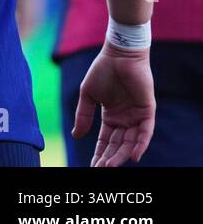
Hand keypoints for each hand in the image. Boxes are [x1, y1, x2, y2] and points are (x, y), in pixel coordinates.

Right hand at [73, 42, 154, 166]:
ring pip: (130, 142)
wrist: (118, 54)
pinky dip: (140, 144)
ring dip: (121, 155)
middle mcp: (124, 119)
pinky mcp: (147, 111)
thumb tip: (76, 135)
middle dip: (109, 158)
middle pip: (117, 145)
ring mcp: (136, 116)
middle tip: (100, 170)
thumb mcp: (87, 94)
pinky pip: (145, 132)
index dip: (98, 153)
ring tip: (111, 166)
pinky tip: (133, 156)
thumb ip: (83, 115)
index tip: (92, 166)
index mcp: (111, 117)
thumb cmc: (102, 70)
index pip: (105, 141)